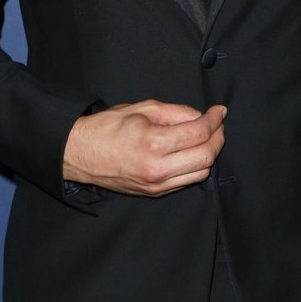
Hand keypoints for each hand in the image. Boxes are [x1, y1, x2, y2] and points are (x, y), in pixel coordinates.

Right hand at [63, 99, 226, 196]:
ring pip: (201, 172)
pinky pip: (186, 181)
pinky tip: (191, 152)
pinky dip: (195, 165)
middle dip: (218, 137)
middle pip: (206, 156)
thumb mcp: (142, 108)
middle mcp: (157, 169)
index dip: (214, 120)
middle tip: (217, 124)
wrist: (80, 153)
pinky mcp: (154, 192)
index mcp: (153, 143)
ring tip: (206, 137)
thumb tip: (201, 116)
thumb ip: (176, 111)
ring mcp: (156, 185)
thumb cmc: (108, 127)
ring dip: (209, 153)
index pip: (198, 132)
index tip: (220, 111)